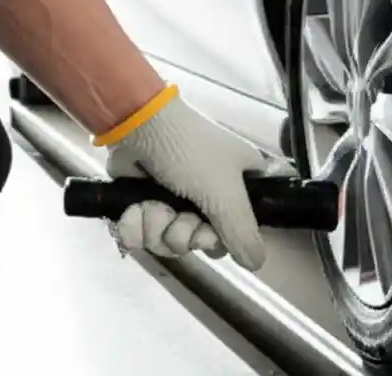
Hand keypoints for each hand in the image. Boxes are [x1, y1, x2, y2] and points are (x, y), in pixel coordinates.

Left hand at [104, 98, 267, 270]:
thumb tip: (257, 264)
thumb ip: (242, 232)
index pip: (239, 231)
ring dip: (155, 229)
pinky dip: (134, 226)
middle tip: (178, 219)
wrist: (138, 126)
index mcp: (240, 187)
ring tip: (150, 207)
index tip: (209, 233)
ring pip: (168, 241)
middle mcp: (211, 196)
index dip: (220, 240)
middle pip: (200, 242)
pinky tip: (133, 211)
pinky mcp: (146, 203)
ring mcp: (177, 200)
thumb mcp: (225, 193)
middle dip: (182, 235)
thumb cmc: (190, 153)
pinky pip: (143, 235)